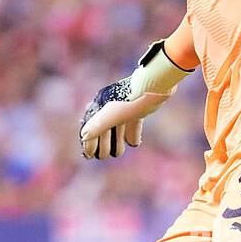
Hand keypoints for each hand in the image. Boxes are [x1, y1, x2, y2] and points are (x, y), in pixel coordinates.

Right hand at [80, 40, 191, 159]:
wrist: (157, 85)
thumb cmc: (133, 100)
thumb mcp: (113, 115)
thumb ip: (98, 126)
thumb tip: (83, 136)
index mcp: (101, 103)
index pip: (91, 126)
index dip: (89, 141)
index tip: (89, 156)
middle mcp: (110, 104)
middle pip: (103, 129)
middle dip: (103, 144)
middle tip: (103, 156)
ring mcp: (125, 106)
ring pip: (117, 128)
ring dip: (116, 142)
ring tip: (118, 153)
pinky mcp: (138, 108)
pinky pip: (132, 124)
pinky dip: (131, 134)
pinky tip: (134, 143)